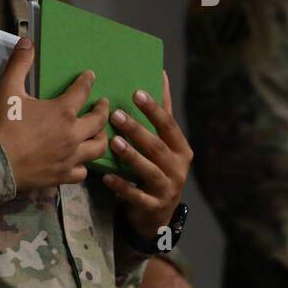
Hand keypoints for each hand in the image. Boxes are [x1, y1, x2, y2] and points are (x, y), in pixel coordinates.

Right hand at [0, 38, 110, 192]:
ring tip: (99, 134)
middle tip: (104, 105)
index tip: (91, 76)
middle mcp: (73, 134)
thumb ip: (19, 64)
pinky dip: (83, 166)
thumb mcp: (7, 89)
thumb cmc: (2, 126)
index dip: (87, 81)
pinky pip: (82, 172)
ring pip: (98, 148)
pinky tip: (81, 162)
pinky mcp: (62, 176)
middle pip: (99, 121)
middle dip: (103, 110)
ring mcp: (70, 157)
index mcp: (62, 111)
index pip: (82, 91)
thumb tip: (27, 41)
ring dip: (101, 138)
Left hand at [100, 71, 191, 241]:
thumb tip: (160, 74)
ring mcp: (167, 188)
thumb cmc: (159, 168)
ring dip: (131, 156)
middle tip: (115, 115)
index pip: (169, 125)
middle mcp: (178, 168)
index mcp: (181, 149)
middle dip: (137, 130)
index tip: (136, 93)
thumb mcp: (165, 143)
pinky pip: (136, 196)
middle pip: (157, 146)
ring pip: (149, 170)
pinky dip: (122, 186)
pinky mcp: (154, 206)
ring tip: (112, 142)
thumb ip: (163, 112)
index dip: (154, 109)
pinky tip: (106, 177)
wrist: (159, 213)